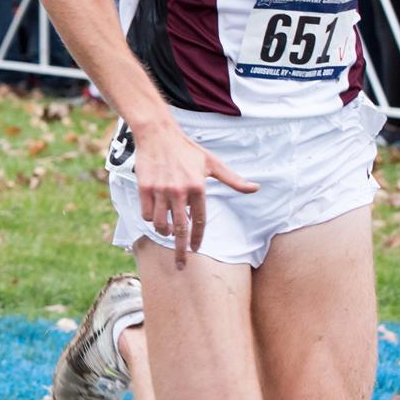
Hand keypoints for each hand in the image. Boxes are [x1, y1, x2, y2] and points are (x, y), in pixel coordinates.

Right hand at [131, 120, 259, 267]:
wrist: (157, 134)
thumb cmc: (187, 149)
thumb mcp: (212, 163)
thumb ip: (233, 179)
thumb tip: (256, 188)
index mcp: (198, 187)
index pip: (199, 220)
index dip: (198, 238)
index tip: (196, 250)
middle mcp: (179, 191)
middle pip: (180, 229)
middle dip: (180, 251)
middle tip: (181, 265)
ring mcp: (160, 190)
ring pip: (160, 224)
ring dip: (164, 232)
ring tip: (168, 230)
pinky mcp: (144, 189)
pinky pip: (146, 214)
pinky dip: (150, 218)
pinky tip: (155, 215)